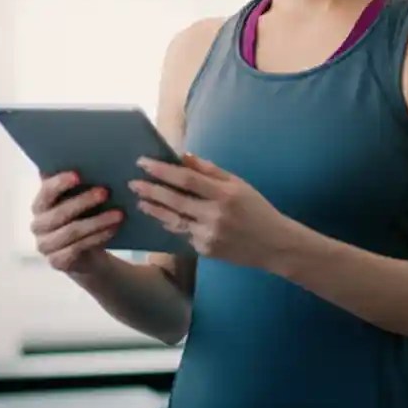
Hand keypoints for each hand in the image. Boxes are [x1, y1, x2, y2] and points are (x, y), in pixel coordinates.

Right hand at [29, 171, 123, 273]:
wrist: (86, 253)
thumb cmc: (82, 217)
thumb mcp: (79, 198)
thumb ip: (76, 182)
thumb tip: (84, 153)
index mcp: (40, 204)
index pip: (45, 191)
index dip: (60, 183)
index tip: (78, 174)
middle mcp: (38, 224)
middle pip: (59, 213)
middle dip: (83, 201)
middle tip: (106, 191)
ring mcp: (45, 245)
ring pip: (72, 231)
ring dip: (97, 221)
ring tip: (119, 214)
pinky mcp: (57, 262)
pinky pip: (78, 248)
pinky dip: (98, 237)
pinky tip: (114, 229)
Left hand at [130, 153, 294, 269]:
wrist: (274, 244)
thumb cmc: (257, 209)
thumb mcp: (238, 184)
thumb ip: (210, 171)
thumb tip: (183, 156)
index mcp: (225, 194)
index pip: (186, 179)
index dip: (162, 170)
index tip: (143, 162)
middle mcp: (215, 215)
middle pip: (175, 200)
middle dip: (151, 190)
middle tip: (133, 182)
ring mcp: (209, 235)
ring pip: (173, 220)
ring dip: (154, 209)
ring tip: (140, 200)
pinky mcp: (205, 250)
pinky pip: (183, 233)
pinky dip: (171, 223)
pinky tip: (161, 216)